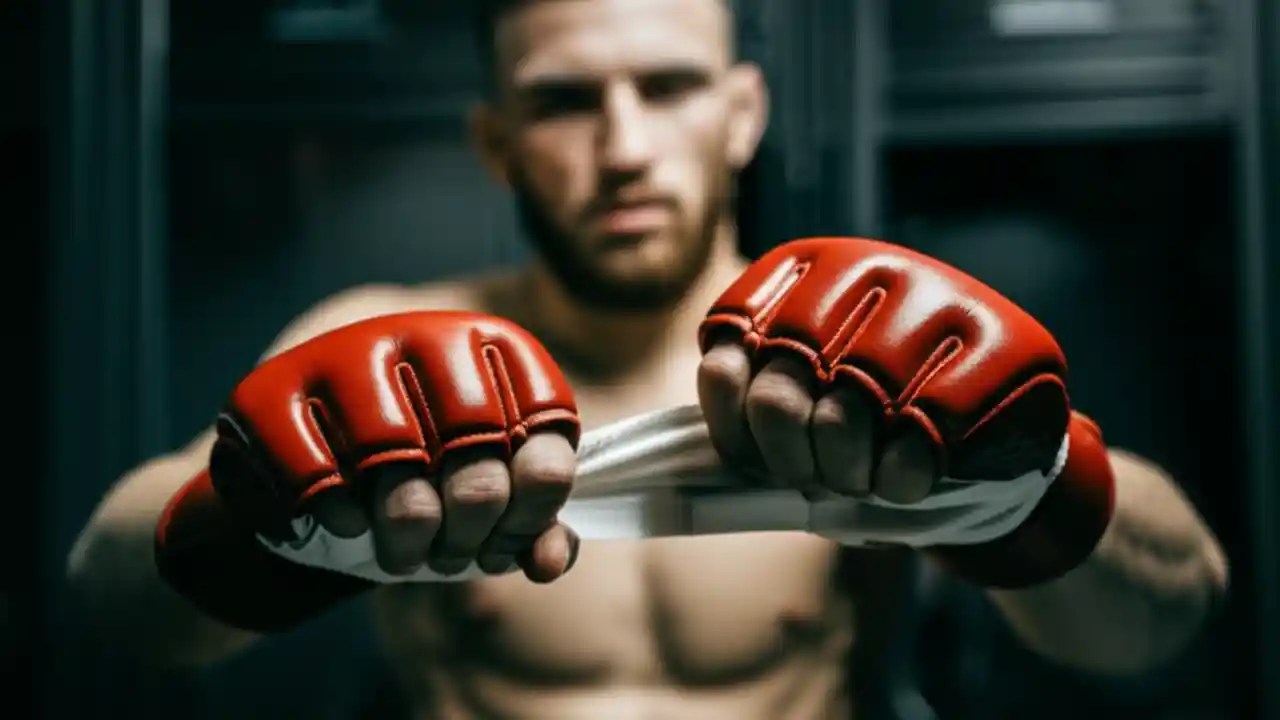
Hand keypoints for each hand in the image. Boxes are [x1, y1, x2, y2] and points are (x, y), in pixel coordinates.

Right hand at [207, 311, 582, 583]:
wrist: (307, 466)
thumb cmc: (420, 479)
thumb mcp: (482, 495)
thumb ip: (529, 524)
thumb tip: (547, 563)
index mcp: (491, 346)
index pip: (546, 427)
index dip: (536, 501)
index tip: (507, 539)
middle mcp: (422, 332)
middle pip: (477, 447)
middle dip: (471, 524)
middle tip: (454, 556)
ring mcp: (343, 353)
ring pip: (397, 459)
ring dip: (407, 533)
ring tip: (406, 558)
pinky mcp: (271, 391)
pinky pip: (318, 473)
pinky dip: (343, 518)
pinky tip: (351, 528)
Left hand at [695, 237, 1113, 585]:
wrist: (996, 451)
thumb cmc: (877, 430)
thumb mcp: (806, 399)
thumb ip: (756, 390)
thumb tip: (710, 412)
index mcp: (813, 267)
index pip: (733, 333)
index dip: (729, 407)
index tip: (750, 452)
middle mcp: (874, 268)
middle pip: (783, 376)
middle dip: (787, 450)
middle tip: (811, 478)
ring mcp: (941, 300)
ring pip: (848, 410)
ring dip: (843, 470)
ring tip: (858, 483)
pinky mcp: (1005, 350)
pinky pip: (921, 435)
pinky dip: (897, 480)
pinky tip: (904, 483)